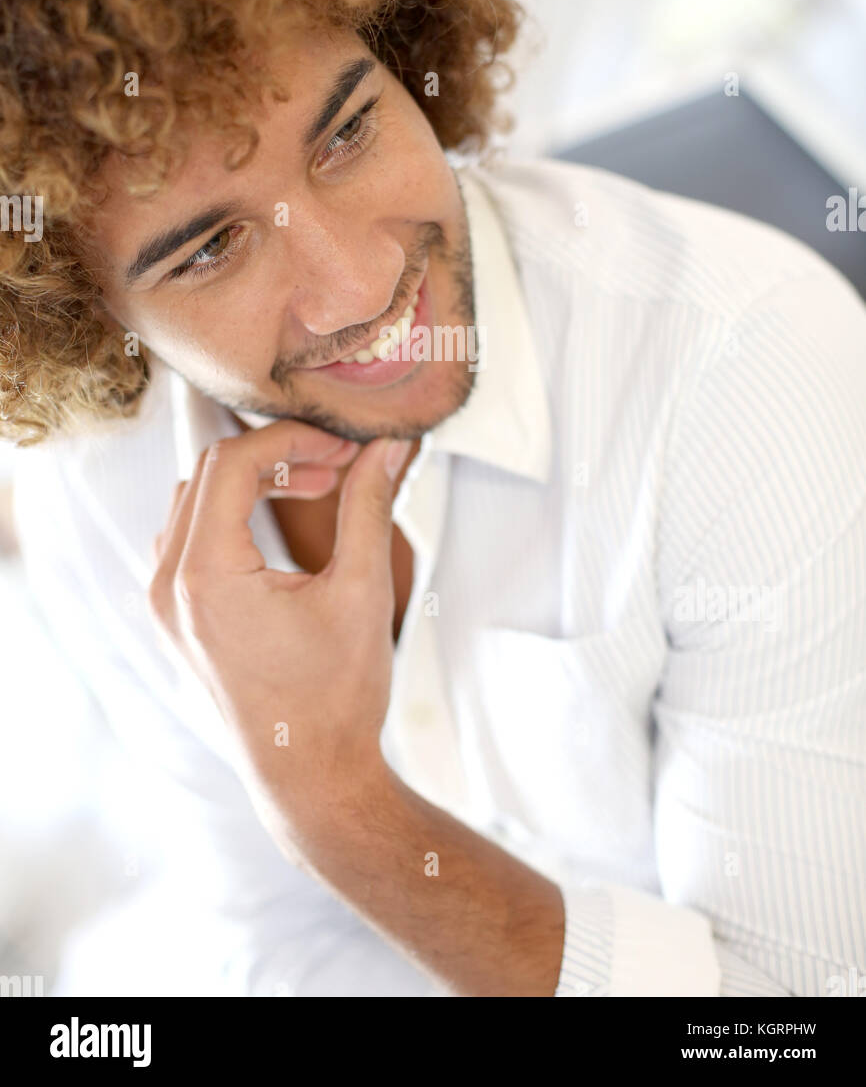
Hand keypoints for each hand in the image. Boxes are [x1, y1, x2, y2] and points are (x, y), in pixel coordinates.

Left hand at [148, 419, 411, 863]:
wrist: (311, 776)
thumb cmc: (337, 696)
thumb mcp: (361, 591)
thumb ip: (369, 505)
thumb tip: (389, 445)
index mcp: (205, 576)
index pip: (235, 461)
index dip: (295, 438)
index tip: (347, 444)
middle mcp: (169, 585)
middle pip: (211, 472)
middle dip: (280, 453)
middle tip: (343, 462)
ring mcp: (165, 604)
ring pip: (196, 499)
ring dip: (255, 480)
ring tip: (321, 487)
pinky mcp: (177, 617)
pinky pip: (189, 536)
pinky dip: (233, 513)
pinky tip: (280, 524)